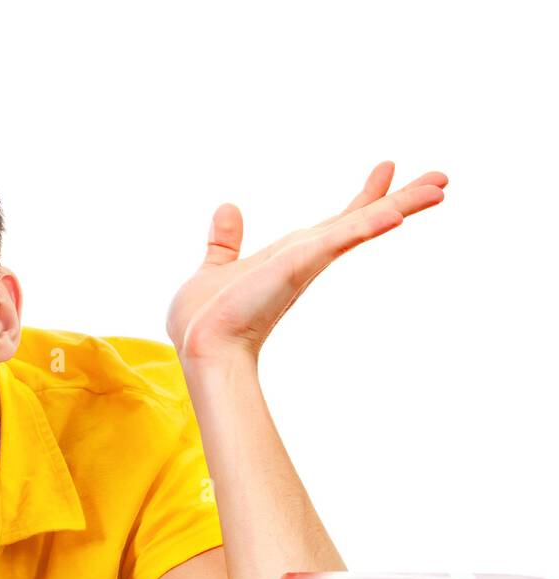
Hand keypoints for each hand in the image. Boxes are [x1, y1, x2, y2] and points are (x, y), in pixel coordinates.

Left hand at [166, 162, 447, 366]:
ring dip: (402, 206)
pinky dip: (366, 226)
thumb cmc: (204, 320)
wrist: (201, 347)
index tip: (387, 168)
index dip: (364, 198)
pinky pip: (339, 240)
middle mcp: (306, 258)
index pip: (337, 223)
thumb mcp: (216, 268)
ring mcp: (306, 261)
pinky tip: (395, 215)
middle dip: (402, 200)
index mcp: (292, 258)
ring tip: (440, 187)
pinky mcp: (298, 265)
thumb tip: (227, 208)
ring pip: (363, 226)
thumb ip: (225, 241)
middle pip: (363, 222)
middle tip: (440, 179)